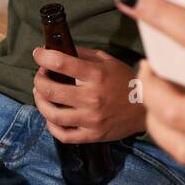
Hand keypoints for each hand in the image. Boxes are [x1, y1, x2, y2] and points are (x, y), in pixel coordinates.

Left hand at [31, 46, 145, 142]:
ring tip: (41, 95)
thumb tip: (58, 49)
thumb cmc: (125, 81)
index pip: (61, 63)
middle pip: (50, 90)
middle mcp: (92, 97)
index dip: (43, 56)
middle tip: (40, 76)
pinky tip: (51, 117)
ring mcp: (91, 119)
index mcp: (96, 75)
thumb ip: (83, 54)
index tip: (38, 54)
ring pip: (52, 114)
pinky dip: (51, 126)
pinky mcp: (93, 135)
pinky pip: (64, 135)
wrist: (146, 108)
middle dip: (38, 80)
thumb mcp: (107, 60)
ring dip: (40, 102)